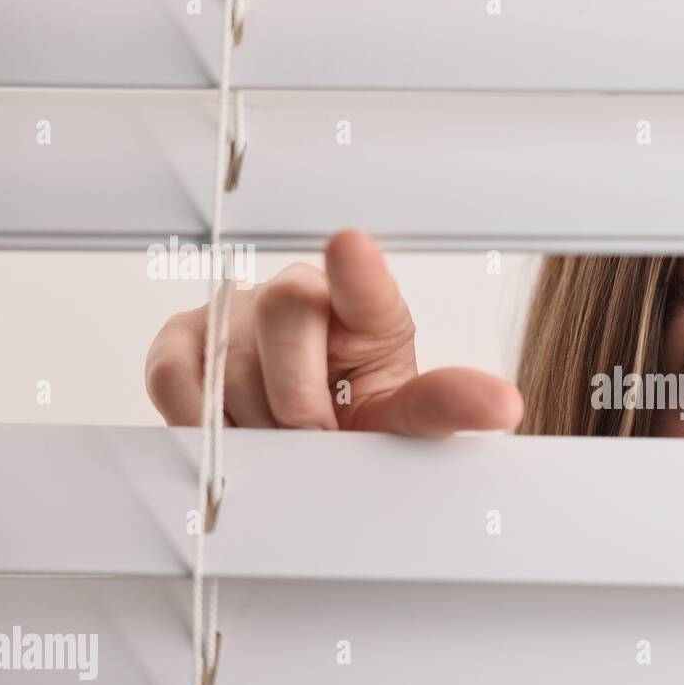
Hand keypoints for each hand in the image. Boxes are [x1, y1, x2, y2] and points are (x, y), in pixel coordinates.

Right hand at [145, 229, 522, 434]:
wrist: (291, 436)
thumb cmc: (350, 415)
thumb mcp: (402, 419)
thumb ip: (444, 408)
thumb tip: (504, 405)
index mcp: (368, 311)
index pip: (366, 286)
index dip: (358, 270)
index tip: (351, 246)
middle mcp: (301, 296)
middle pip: (289, 316)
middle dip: (301, 402)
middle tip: (317, 437)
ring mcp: (236, 313)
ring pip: (233, 363)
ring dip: (257, 426)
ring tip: (281, 438)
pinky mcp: (180, 340)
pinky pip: (179, 380)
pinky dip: (205, 421)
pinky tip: (233, 429)